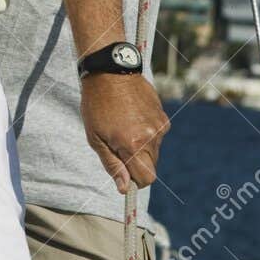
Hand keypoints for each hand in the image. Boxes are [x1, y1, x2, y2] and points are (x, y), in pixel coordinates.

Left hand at [79, 71, 168, 193]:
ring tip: (123, 126)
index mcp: (133, 145)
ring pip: (154, 151)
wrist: (110, 71)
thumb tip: (124, 188)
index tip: (124, 174)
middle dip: (137, 164)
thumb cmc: (96, 105)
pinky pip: (157, 135)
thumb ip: (112, 165)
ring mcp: (159, 126)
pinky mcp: (163, 116)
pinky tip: (131, 117)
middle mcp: (151, 137)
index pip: (146, 179)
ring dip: (141, 147)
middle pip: (151, 167)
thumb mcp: (95, 138)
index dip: (135, 180)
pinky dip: (146, 133)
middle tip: (118, 146)